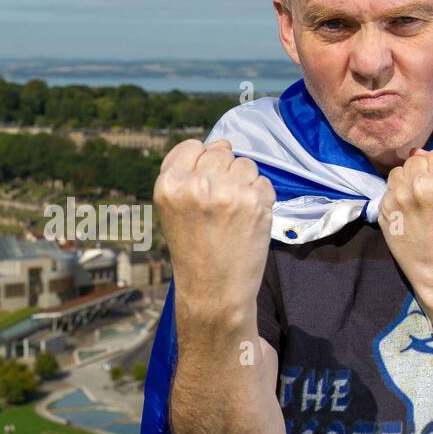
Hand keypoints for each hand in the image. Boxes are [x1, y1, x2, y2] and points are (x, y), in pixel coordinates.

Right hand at [154, 138, 274, 322]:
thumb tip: (222, 142)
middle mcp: (195, 185)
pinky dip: (260, 199)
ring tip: (233, 213)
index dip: (200, 164)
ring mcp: (227, 192)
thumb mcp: (173, 209)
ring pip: (245, 164)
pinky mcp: (254, 202)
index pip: (192, 147)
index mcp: (168, 185)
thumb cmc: (194, 249)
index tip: (202, 189)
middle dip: (224, 173)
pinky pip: (264, 182)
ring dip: (244, 184)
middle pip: (221, 152)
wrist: (214, 292)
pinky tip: (248, 220)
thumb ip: (189, 173)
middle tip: (219, 206)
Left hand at [378, 148, 432, 300]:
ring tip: (413, 198)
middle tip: (427, 190)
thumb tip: (418, 152)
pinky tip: (404, 210)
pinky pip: (387, 190)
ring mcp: (396, 197)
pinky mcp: (382, 209)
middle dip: (421, 171)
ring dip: (405, 180)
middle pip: (415, 160)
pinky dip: (395, 195)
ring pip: (397, 172)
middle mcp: (416, 185)